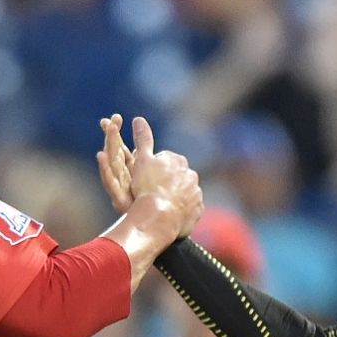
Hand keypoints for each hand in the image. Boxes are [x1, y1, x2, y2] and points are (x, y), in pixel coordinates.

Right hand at [102, 115, 202, 236]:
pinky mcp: (198, 210)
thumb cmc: (147, 187)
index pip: (164, 162)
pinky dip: (182, 211)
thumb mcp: (142, 161)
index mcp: (177, 160)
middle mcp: (190, 174)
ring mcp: (196, 192)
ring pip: (184, 193)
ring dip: (174, 197)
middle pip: (175, 177)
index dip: (152, 171)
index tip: (144, 181)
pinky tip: (170, 215)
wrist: (158, 217)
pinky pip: (190, 208)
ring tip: (160, 207)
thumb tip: (138, 119)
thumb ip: (142, 139)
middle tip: (151, 195)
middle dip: (165, 183)